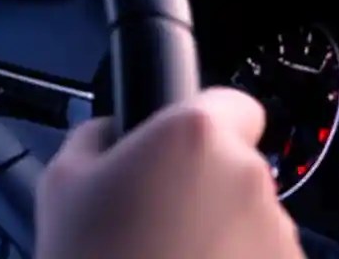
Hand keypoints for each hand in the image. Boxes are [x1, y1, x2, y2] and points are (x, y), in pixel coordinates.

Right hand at [36, 87, 304, 258]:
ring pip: (251, 220)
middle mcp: (247, 178)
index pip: (233, 102)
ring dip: (223, 235)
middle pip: (238, 167)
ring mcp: (276, 236)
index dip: (207, 124)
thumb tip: (119, 131)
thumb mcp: (61, 184)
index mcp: (195, 137)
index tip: (181, 154)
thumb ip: (100, 138)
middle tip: (157, 224)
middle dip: (207, 188)